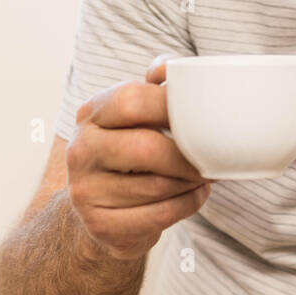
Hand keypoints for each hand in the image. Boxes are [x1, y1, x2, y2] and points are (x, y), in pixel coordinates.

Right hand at [66, 53, 212, 260]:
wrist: (102, 208)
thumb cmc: (133, 148)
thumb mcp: (139, 113)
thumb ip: (158, 85)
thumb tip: (174, 68)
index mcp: (91, 113)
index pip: (132, 101)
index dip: (173, 106)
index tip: (204, 114)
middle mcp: (81, 150)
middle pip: (146, 148)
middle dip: (188, 154)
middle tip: (214, 155)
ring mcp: (85, 191)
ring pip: (158, 186)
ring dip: (192, 181)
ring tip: (206, 173)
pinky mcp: (100, 226)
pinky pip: (159, 215)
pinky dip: (188, 204)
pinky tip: (196, 194)